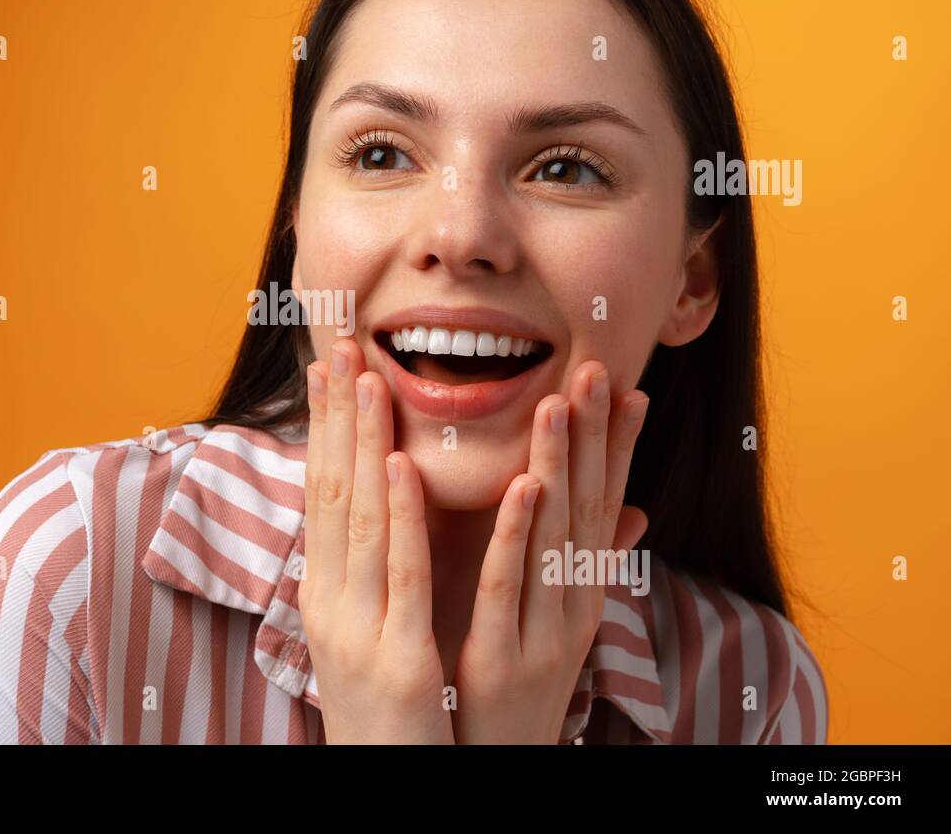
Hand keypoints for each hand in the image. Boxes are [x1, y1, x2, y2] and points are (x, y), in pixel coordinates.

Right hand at [299, 338, 454, 743]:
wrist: (383, 789)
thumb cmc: (387, 715)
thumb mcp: (370, 636)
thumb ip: (376, 575)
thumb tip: (378, 518)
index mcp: (327, 595)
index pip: (323, 496)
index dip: (327, 429)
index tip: (331, 369)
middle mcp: (330, 603)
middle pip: (333, 493)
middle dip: (338, 418)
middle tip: (342, 348)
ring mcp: (358, 629)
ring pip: (360, 520)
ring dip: (364, 443)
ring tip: (370, 380)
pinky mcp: (396, 659)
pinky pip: (400, 577)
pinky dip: (399, 517)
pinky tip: (399, 465)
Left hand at [451, 360, 649, 743]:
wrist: (501, 766)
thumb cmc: (520, 683)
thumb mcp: (561, 620)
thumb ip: (587, 562)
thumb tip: (634, 511)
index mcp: (582, 592)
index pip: (603, 505)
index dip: (618, 447)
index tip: (628, 387)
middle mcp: (573, 606)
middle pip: (586, 508)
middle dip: (593, 437)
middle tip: (596, 370)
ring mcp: (544, 632)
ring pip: (553, 537)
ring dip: (557, 467)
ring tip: (558, 403)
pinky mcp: (502, 659)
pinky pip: (507, 587)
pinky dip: (514, 535)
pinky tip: (520, 487)